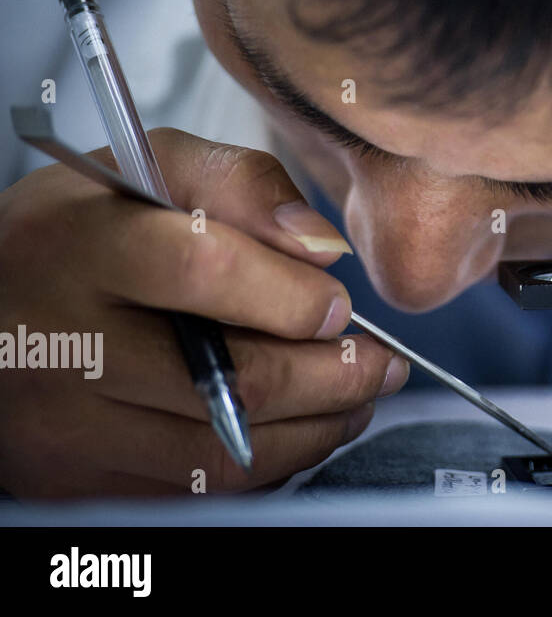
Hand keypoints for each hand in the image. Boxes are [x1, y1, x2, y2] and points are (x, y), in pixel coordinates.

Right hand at [0, 128, 407, 497]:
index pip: (205, 270)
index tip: (337, 302)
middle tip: (381, 362)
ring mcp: (64, 425)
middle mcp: (65, 343)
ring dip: (316, 429)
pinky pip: (196, 489)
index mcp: (82, 246)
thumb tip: (323, 249)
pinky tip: (302, 428)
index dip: (291, 294)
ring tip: (358, 398)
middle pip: (230, 379)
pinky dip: (269, 462)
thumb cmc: (80, 229)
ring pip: (224, 451)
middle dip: (334, 376)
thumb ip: (243, 183)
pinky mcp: (71, 479)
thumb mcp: (152, 168)